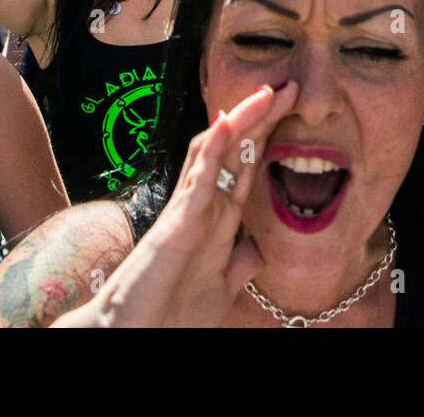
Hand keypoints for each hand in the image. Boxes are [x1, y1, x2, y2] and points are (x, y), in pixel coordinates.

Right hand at [55, 81, 297, 327]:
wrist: (133, 337)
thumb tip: (258, 247)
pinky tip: (227, 123)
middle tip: (287, 87)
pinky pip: (198, 180)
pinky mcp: (177, 225)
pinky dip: (213, 149)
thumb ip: (239, 263)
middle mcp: (201, 208)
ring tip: (265, 92)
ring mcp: (187, 213)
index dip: (265, 137)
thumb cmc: (169, 314)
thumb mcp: (221, 287)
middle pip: (233, 151)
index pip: (243, 167)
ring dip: (241, 121)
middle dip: (260, 118)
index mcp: (215, 221)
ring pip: (214, 153)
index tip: (290, 109)